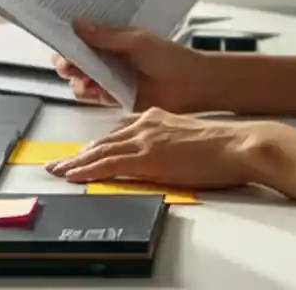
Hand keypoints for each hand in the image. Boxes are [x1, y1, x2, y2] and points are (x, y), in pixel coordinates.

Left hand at [45, 108, 286, 188]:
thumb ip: (169, 142)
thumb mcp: (188, 137)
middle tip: (58, 163)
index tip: (82, 153)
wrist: (237, 144)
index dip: (97, 144)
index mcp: (156, 118)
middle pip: (103, 140)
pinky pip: (109, 164)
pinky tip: (75, 176)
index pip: (118, 133)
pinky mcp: (148, 157)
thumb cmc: (223, 146)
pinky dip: (88, 170)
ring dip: (76, 163)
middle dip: (78, 154)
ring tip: (57, 171)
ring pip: (101, 151)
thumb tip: (161, 157)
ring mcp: (146, 140)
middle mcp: (146, 125)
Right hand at [53, 20, 210, 111]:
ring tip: (83, 77)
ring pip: (78, 80)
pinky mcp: (112, 98)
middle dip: (65, 61)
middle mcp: (105, 57)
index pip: (80, 36)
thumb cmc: (169, 57)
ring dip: (76, 78)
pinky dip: (88, 93)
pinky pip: (91, 96)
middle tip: (68, 63)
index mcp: (111, 38)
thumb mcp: (137, 41)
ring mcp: (107, 78)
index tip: (57, 35)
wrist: (191, 85)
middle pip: (73, 59)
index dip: (66, 37)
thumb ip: (106, 37)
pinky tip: (94, 89)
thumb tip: (77, 24)